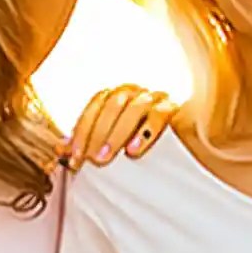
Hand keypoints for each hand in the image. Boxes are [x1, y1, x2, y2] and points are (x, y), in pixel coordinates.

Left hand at [60, 84, 176, 170]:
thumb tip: (60, 150)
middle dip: (95, 134)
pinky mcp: (176, 108)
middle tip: (88, 160)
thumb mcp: (115, 147)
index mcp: (120, 96)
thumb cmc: (149, 148)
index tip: (73, 156)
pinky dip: (144, 133)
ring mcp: (158, 98)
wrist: (191, 149)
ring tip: (105, 159)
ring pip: (132, 108)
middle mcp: (137, 92)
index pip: (95, 105)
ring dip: (115, 134)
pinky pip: (158, 115)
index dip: (81, 129)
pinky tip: (134, 151)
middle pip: (111, 105)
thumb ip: (90, 144)